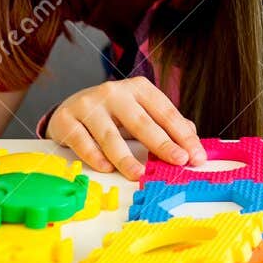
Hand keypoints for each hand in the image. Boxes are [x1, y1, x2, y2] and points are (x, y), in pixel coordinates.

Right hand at [44, 78, 205, 180]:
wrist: (71, 107)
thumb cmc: (114, 113)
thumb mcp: (140, 111)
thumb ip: (165, 124)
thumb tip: (191, 139)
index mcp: (139, 88)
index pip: (165, 113)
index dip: (182, 135)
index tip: (196, 156)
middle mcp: (114, 92)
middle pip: (141, 122)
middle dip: (162, 144)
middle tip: (179, 161)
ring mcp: (89, 105)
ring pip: (110, 135)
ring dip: (126, 157)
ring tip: (139, 174)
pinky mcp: (66, 120)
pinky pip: (82, 141)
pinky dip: (94, 156)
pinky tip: (106, 168)